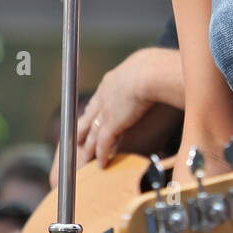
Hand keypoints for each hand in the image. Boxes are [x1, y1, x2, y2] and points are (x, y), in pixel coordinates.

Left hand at [49, 48, 166, 184]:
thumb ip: (143, 74)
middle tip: (78, 140)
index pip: (98, 99)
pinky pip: (103, 144)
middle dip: (82, 130)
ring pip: (92, 134)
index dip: (93, 111)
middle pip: (89, 117)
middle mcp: (104, 97)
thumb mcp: (144, 67)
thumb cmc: (153, 67)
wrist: (148, 73)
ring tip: (86, 158)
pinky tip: (101, 164)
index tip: (91, 117)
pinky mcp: (111, 124)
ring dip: (89, 148)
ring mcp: (105, 112)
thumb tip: (154, 72)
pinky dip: (102, 155)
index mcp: (111, 82)